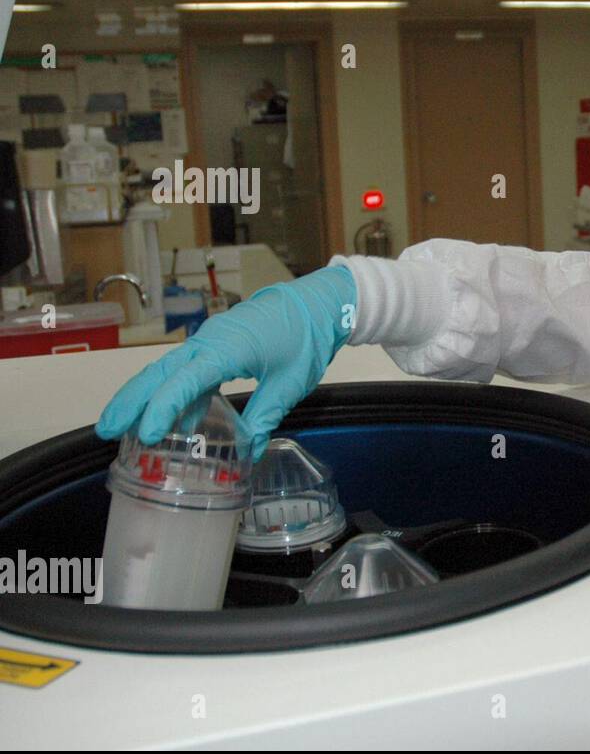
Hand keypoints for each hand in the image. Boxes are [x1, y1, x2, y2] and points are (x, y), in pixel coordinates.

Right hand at [96, 265, 356, 461]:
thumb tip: (251, 450)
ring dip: (145, 397)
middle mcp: (209, 342)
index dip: (162, 409)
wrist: (318, 303)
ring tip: (123, 428)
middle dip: (131, 401)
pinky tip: (174, 422)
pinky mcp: (217, 345)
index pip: (183, 381)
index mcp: (226, 349)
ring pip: (168, 371)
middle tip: (107, 430)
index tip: (148, 435)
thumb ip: (265, 417)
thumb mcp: (289, 384)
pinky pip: (187, 371)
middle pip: (159, 373)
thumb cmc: (306, 337)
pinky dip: (174, 394)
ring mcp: (210, 341)